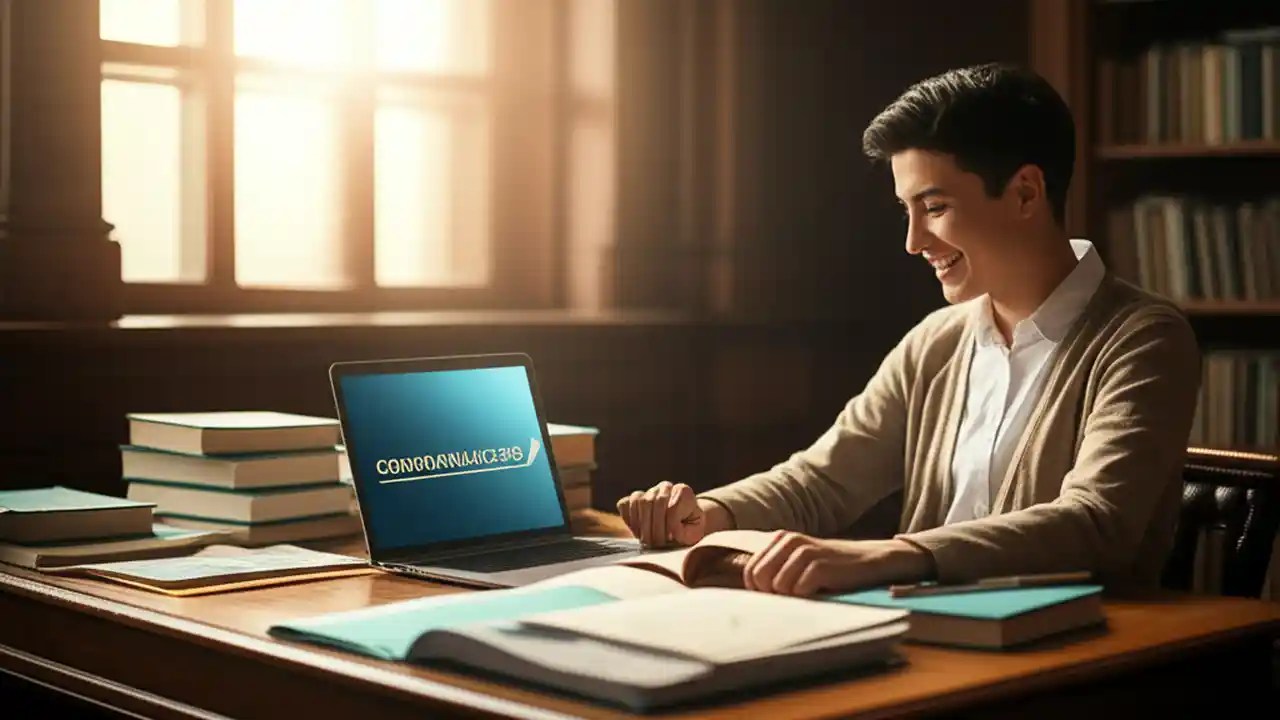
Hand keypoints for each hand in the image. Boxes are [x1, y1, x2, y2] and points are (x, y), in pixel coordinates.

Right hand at [616, 482, 704, 547]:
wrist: (681, 525)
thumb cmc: (689, 530)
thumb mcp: (694, 534)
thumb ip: (686, 533)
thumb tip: (672, 532)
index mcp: (683, 492)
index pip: (672, 508)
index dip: (669, 527)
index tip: (671, 540)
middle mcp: (665, 487)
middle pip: (653, 503)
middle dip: (653, 528)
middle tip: (656, 544)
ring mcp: (649, 491)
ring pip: (639, 501)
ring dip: (641, 525)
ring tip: (647, 540)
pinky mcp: (635, 498)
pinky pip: (625, 504)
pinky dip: (628, 519)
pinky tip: (637, 532)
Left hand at [742, 531, 933, 596]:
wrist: (870, 561)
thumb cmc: (831, 567)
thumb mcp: (799, 562)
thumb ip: (775, 570)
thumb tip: (751, 594)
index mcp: (781, 539)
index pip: (751, 571)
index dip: (760, 591)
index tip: (777, 596)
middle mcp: (789, 541)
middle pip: (760, 579)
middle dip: (774, 594)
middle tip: (796, 595)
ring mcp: (804, 552)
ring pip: (778, 587)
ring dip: (793, 597)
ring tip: (811, 590)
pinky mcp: (819, 566)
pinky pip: (799, 591)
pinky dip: (808, 597)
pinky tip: (821, 590)